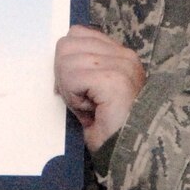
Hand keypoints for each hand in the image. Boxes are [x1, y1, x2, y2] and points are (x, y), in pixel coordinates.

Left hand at [55, 25, 145, 151]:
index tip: (77, 90)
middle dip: (64, 75)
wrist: (130, 155)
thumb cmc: (111, 130)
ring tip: (89, 108)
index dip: (67, 61)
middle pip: (67, 45)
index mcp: (120, 55)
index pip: (76, 34)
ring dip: (69, 89)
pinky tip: (89, 111)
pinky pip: (72, 77)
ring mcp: (121, 65)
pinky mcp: (114, 79)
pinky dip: (73, 98)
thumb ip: (82, 69)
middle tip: (82, 101)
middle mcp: (124, 55)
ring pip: (66, 60)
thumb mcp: (93, 91)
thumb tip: (59, 58)